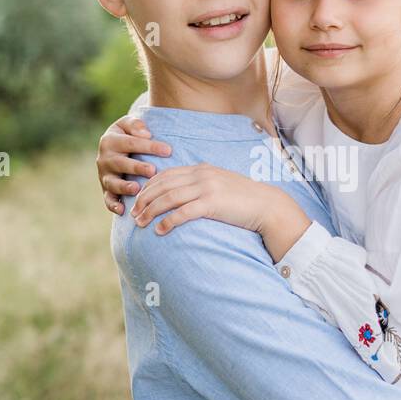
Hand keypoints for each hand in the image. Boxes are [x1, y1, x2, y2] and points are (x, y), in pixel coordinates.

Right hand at [96, 115, 170, 213]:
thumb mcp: (128, 124)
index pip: (131, 142)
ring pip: (112, 182)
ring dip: (123, 187)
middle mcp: (104, 158)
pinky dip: (113, 205)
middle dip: (136, 167)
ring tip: (137, 188)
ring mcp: (104, 175)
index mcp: (110, 140)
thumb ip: (135, 125)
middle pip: (121, 163)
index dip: (149, 146)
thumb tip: (145, 133)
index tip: (168, 150)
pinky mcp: (106, 190)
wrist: (115, 147)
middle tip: (152, 170)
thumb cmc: (128, 134)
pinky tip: (122, 210)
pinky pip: (108, 199)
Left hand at [131, 162, 274, 233]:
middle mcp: (202, 175)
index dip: (149, 187)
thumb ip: (202, 185)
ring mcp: (207, 188)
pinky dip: (168, 221)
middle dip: (144, 199)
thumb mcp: (220, 185)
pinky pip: (183, 213)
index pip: (167, 174)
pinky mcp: (212, 204)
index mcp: (202, 169)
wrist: (267, 205)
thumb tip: (185, 195)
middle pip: (163, 185)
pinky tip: (160, 230)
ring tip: (140, 223)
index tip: (138, 199)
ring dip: (151, 211)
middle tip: (133, 213)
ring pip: (169, 198)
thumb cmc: (244, 200)